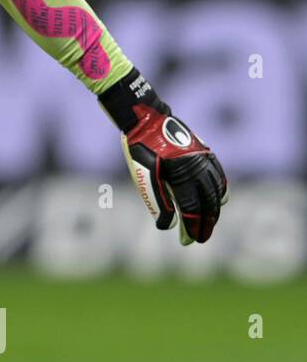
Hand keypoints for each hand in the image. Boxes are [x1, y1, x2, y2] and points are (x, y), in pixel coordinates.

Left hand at [121, 108, 228, 245]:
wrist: (147, 119)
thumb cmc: (140, 149)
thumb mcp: (143, 177)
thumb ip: (157, 201)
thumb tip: (167, 226)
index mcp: (183, 176)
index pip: (192, 209)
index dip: (191, 228)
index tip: (189, 242)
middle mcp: (199, 169)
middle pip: (208, 204)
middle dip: (206, 224)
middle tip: (201, 239)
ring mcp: (205, 160)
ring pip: (217, 191)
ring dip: (214, 210)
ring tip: (209, 222)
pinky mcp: (205, 153)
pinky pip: (219, 176)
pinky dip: (220, 190)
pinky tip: (218, 199)